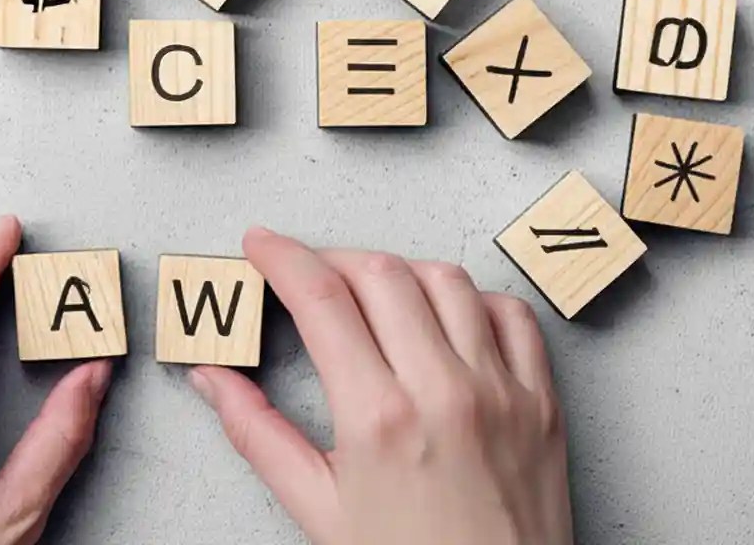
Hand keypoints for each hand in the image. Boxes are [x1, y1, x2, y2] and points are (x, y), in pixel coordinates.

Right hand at [190, 228, 571, 544]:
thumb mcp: (317, 509)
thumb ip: (257, 433)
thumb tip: (211, 379)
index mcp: (378, 417)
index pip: (320, 300)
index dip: (281, 258)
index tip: (260, 244)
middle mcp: (444, 390)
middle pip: (379, 273)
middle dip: (330, 257)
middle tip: (305, 272)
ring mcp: (501, 390)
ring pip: (445, 279)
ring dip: (397, 270)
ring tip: (369, 291)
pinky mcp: (542, 401)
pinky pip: (512, 314)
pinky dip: (471, 297)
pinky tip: (444, 315)